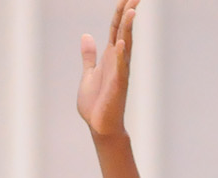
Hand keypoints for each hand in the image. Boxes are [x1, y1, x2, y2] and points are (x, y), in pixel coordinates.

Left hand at [77, 0, 137, 137]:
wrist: (99, 126)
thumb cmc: (96, 103)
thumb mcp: (89, 73)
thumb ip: (89, 55)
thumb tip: (86, 36)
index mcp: (110, 55)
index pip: (116, 27)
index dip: (121, 10)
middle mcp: (118, 60)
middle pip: (124, 30)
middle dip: (129, 12)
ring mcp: (119, 72)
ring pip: (124, 45)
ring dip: (128, 28)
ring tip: (132, 11)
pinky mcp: (117, 86)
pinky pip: (119, 68)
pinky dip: (119, 55)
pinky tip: (119, 43)